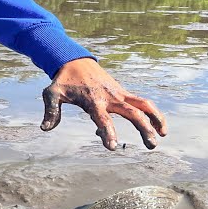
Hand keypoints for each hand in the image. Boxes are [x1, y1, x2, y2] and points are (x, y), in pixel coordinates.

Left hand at [40, 58, 167, 149]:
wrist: (76, 61)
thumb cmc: (63, 81)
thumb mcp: (52, 93)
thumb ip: (51, 111)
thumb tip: (45, 129)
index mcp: (93, 100)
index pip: (102, 119)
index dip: (107, 132)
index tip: (111, 147)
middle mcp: (110, 98)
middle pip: (132, 113)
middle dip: (144, 129)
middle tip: (151, 145)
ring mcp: (119, 94)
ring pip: (144, 105)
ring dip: (155, 118)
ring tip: (163, 136)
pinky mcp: (123, 93)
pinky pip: (142, 102)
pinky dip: (152, 112)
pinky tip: (159, 126)